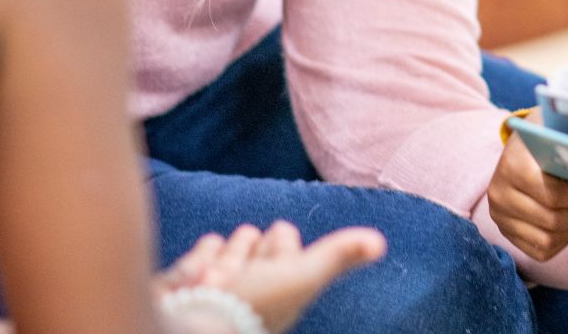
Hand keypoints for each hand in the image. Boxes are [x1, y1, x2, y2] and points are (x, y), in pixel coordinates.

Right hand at [156, 221, 386, 333]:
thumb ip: (338, 255)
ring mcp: (219, 287)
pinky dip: (198, 261)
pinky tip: (198, 277)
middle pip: (256, 241)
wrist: (191, 327)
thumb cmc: (251, 306)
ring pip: (228, 246)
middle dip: (249, 248)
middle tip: (244, 268)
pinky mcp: (188, 285)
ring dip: (225, 256)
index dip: (281, 243)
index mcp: (283, 286)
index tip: (275, 252)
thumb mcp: (302, 276)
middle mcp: (253, 287)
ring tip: (218, 279)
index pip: (285, 241)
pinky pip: (198, 254)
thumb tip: (380, 243)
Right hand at [486, 133, 567, 260]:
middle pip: (551, 221)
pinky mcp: (505, 232)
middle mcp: (499, 194)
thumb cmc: (546, 140)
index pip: (553, 196)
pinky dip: (562, 241)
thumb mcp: (560, 140)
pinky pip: (540, 251)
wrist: (520, 146)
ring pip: (547, 240)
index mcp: (512, 166)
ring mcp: (500, 216)